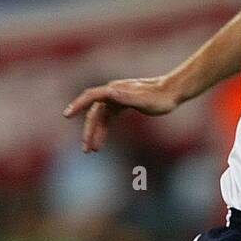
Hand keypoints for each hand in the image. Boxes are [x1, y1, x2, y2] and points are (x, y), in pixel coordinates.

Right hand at [63, 76, 180, 152]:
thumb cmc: (161, 98)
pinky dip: (104, 128)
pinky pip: (109, 117)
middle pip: (95, 112)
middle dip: (89, 131)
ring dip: (96, 132)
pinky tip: (101, 140)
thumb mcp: (144, 101)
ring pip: (101, 117)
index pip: (91, 97)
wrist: (173, 91)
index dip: (77, 105)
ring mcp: (118, 97)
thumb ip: (126, 97)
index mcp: (114, 90)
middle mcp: (113, 92)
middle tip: (86, 150)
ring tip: (93, 150)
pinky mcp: (124, 103)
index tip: (66, 115)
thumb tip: (109, 93)